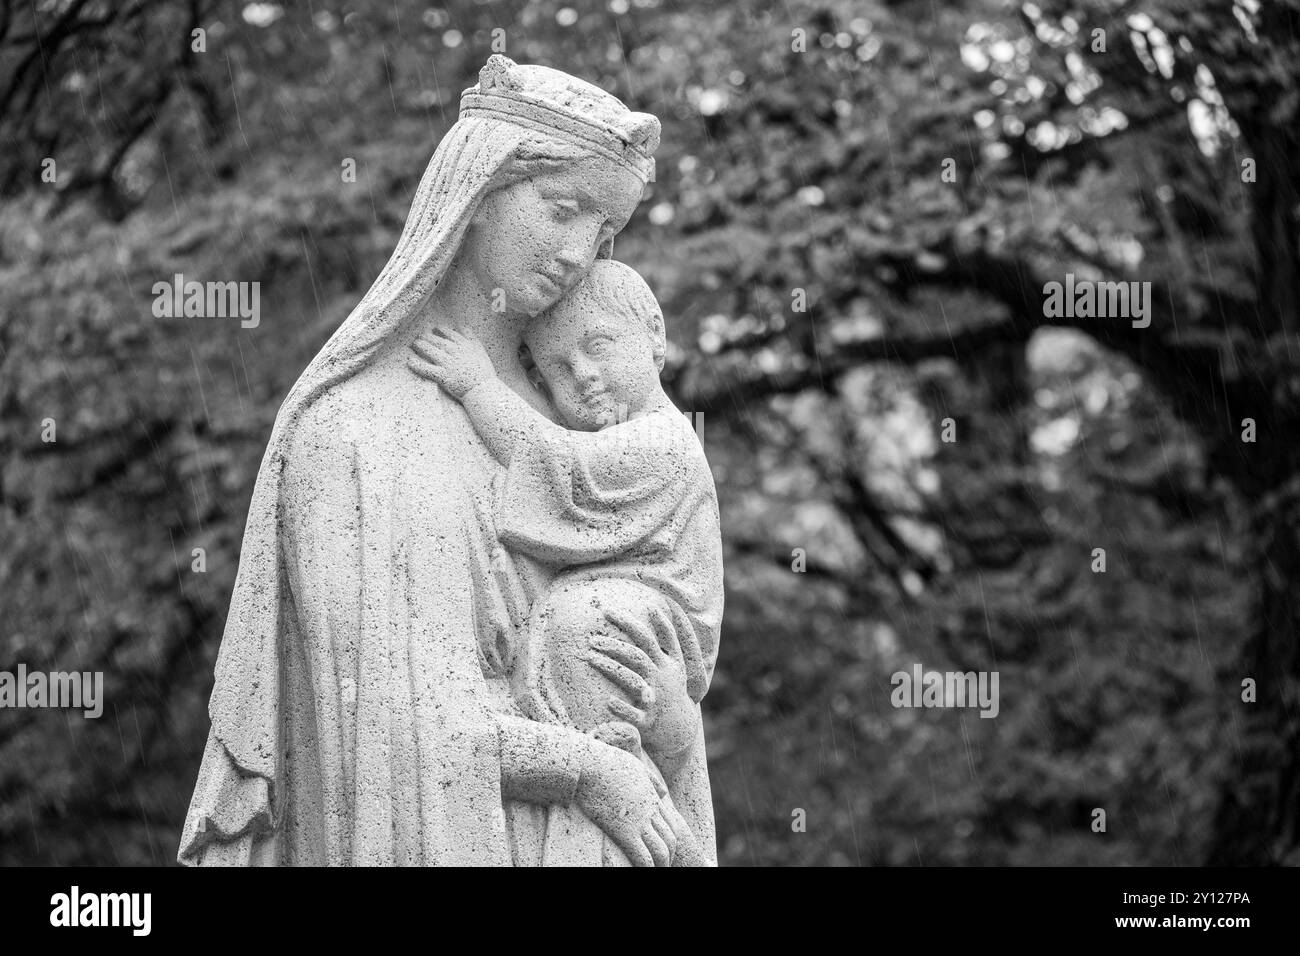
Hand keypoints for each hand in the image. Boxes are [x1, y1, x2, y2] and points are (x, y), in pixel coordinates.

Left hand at [407, 327, 495, 399]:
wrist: (483, 388)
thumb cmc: (484, 372)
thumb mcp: (480, 350)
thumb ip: (471, 337)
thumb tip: (462, 325)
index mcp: (464, 345)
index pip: (450, 333)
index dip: (441, 330)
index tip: (435, 328)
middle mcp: (455, 352)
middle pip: (437, 341)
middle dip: (427, 337)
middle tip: (420, 335)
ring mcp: (448, 363)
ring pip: (430, 351)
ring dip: (421, 346)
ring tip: (415, 343)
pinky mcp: (443, 376)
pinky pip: (427, 369)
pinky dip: (417, 365)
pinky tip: (410, 362)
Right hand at [574, 738, 676, 866]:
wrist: (589, 764)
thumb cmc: (607, 762)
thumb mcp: (636, 766)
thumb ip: (651, 779)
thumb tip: (663, 792)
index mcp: (652, 797)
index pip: (671, 824)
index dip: (670, 840)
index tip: (664, 849)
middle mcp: (650, 811)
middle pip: (670, 839)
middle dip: (668, 856)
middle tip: (661, 865)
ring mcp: (639, 821)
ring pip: (660, 850)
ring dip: (660, 865)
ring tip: (654, 871)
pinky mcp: (624, 830)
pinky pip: (642, 856)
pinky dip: (647, 867)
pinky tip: (642, 871)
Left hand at [585, 604, 696, 758]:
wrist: (680, 729)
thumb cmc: (672, 690)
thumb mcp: (677, 664)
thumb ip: (667, 638)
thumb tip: (656, 607)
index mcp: (668, 664)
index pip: (649, 638)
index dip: (630, 623)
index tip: (608, 610)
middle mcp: (662, 679)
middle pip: (638, 656)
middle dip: (614, 644)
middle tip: (592, 638)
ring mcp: (655, 699)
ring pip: (633, 680)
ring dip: (611, 667)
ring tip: (589, 657)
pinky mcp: (647, 721)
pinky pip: (634, 714)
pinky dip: (622, 707)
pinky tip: (607, 701)